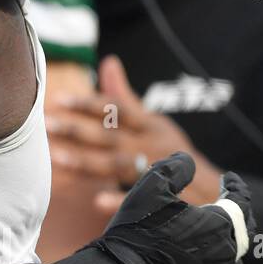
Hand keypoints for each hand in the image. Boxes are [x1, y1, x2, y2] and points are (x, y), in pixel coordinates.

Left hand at [47, 55, 223, 205]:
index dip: (89, 104)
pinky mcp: (165, 199)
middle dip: (79, 130)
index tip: (58, 98)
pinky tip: (98, 201)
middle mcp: (154, 145)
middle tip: (47, 124)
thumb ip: (126, 98)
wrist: (215, 190)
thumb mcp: (153, 121)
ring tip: (58, 157)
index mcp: (150, 125)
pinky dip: (121, 200)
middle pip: (112, 136)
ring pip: (120, 166)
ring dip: (89, 162)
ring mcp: (159, 172)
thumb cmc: (171, 151)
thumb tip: (108, 62)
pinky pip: (142, 199)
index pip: (118, 109)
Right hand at [50, 152, 255, 263]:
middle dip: (233, 222)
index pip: (240, 202)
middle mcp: (226, 259)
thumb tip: (186, 158)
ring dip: (221, 255)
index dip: (236, 188)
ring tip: (205, 249)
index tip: (231, 180)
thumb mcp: (149, 190)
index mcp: (219, 227)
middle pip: (239, 237)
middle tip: (223, 213)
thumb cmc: (135, 235)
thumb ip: (172, 170)